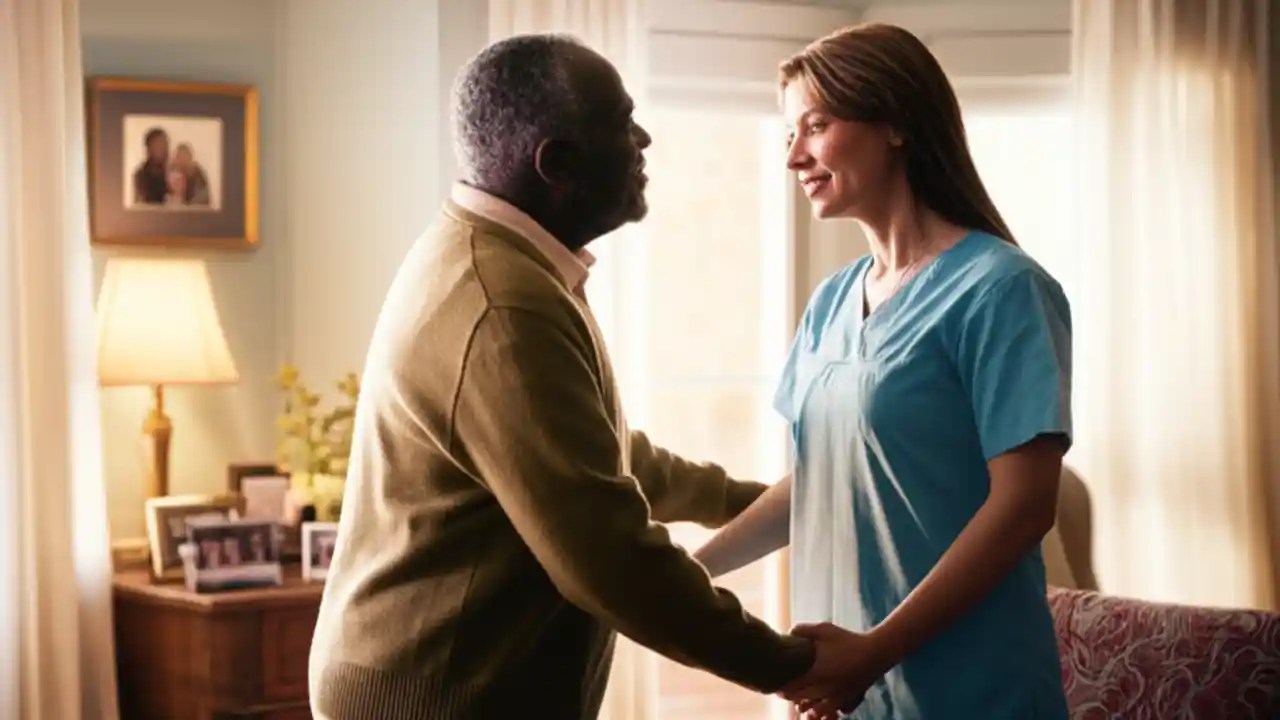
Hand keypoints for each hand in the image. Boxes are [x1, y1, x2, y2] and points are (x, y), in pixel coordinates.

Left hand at [778, 622, 892, 719]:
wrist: (876, 653)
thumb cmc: (848, 640)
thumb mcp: (824, 629)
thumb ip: (803, 629)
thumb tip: (788, 632)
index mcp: (816, 672)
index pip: (791, 687)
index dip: (781, 687)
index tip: (776, 683)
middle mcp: (824, 688)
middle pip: (800, 700)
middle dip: (790, 697)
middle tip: (783, 692)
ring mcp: (836, 697)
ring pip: (815, 710)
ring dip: (806, 706)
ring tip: (800, 703)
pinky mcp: (847, 700)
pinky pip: (831, 712)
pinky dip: (823, 712)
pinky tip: (819, 707)